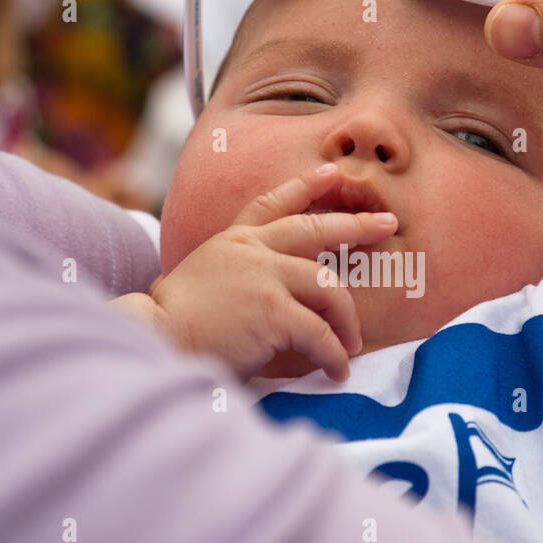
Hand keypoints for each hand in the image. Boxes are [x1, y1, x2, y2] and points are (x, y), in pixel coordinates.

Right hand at [133, 164, 397, 381]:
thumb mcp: (201, 281)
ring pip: (328, 288)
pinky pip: (320, 332)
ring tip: (350, 345)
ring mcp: (264, 276)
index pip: (272, 203)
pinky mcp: (273, 310)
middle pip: (315, 229)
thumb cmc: (174, 325)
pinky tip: (337, 370)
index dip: (304, 186)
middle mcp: (251, 250)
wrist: (156, 340)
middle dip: (356, 224)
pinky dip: (334, 355)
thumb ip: (232, 275)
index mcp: (232, 241)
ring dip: (345, 321)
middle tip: (386, 223)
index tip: (332, 172)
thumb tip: (256, 293)